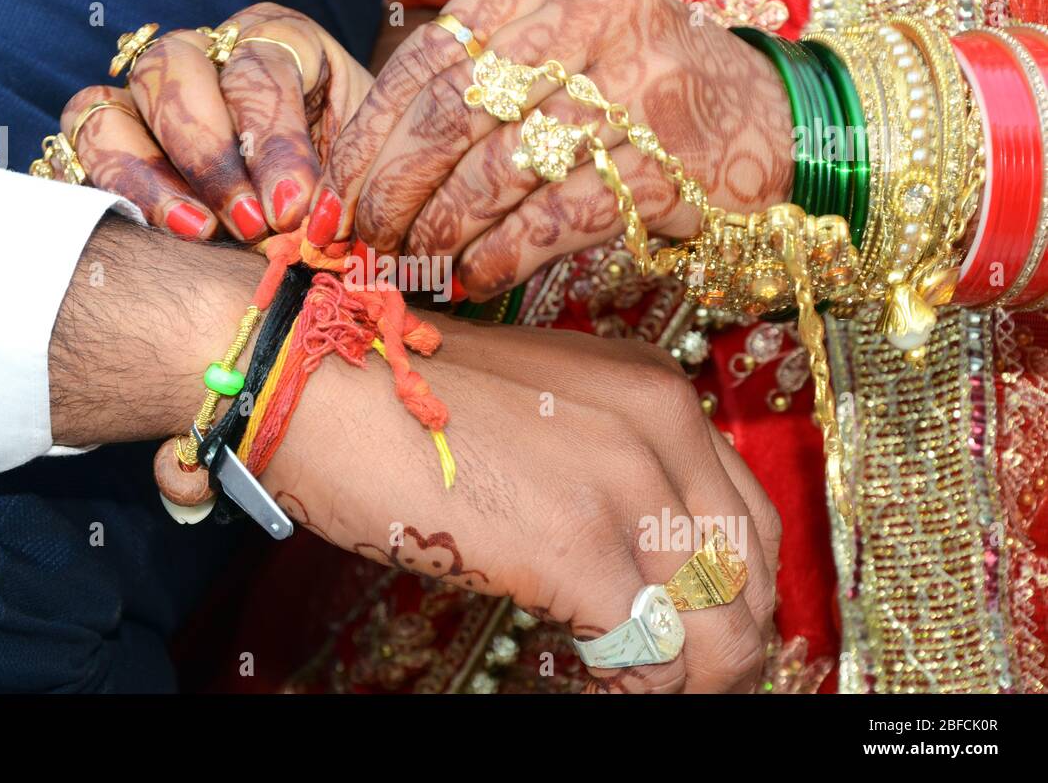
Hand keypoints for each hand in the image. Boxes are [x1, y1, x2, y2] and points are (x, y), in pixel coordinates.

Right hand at [61, 3, 373, 239]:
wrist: (314, 223)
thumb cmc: (342, 192)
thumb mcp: (359, 177)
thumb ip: (344, 187)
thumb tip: (322, 228)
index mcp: (279, 45)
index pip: (261, 68)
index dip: (274, 140)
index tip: (292, 210)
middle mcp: (205, 54)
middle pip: (177, 70)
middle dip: (211, 154)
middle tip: (248, 224)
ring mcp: (147, 93)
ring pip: (118, 104)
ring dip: (151, 174)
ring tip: (196, 232)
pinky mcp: (109, 134)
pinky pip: (85, 139)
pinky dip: (112, 184)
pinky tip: (144, 229)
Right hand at [254, 316, 780, 692]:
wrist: (319, 379)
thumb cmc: (406, 402)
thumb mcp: (541, 409)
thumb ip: (606, 464)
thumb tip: (643, 560)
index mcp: (654, 390)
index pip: (750, 515)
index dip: (739, 591)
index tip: (704, 633)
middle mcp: (658, 424)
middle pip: (748, 573)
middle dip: (728, 645)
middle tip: (685, 681)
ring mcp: (621, 481)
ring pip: (721, 626)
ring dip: (692, 678)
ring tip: (643, 689)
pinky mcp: (575, 543)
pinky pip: (654, 654)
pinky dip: (636, 688)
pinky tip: (595, 682)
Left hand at [310, 0, 793, 299]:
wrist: (775, 121)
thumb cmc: (645, 89)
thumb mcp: (570, 40)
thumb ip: (487, 67)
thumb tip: (375, 152)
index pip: (430, 57)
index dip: (371, 132)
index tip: (337, 185)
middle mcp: (592, 19)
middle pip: (452, 114)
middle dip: (392, 189)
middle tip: (361, 237)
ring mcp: (631, 91)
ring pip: (496, 171)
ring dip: (438, 231)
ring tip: (412, 265)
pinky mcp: (662, 166)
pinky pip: (551, 220)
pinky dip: (499, 258)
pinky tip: (472, 280)